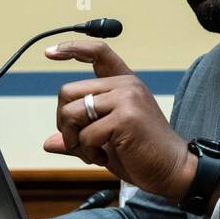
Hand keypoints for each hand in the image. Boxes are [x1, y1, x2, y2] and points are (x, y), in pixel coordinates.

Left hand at [44, 41, 194, 203]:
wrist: (171, 169)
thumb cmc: (141, 153)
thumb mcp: (105, 141)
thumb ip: (79, 136)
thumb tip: (48, 143)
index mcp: (124, 84)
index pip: (98, 53)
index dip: (72, 49)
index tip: (50, 52)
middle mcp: (126, 85)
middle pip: (68, 91)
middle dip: (64, 122)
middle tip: (81, 141)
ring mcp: (127, 98)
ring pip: (72, 112)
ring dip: (74, 140)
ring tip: (93, 151)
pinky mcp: (126, 117)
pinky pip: (85, 134)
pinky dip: (87, 152)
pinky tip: (104, 157)